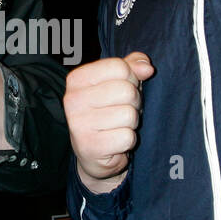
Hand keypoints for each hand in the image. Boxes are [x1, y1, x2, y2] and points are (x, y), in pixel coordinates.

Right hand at [63, 52, 154, 191]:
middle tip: (121, 111)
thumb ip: (133, 66)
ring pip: (129, 115)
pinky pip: (127, 137)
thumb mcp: (119, 82)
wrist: (94, 153)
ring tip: (118, 126)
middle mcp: (72, 99)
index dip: (131, 79)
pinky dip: (128, 141)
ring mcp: (78, 124)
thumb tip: (147, 68)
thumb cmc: (108, 111)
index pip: (119, 67)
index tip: (122, 90)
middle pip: (126, 91)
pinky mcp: (89, 147)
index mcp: (77, 79)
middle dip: (134, 102)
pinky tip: (115, 141)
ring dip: (131, 123)